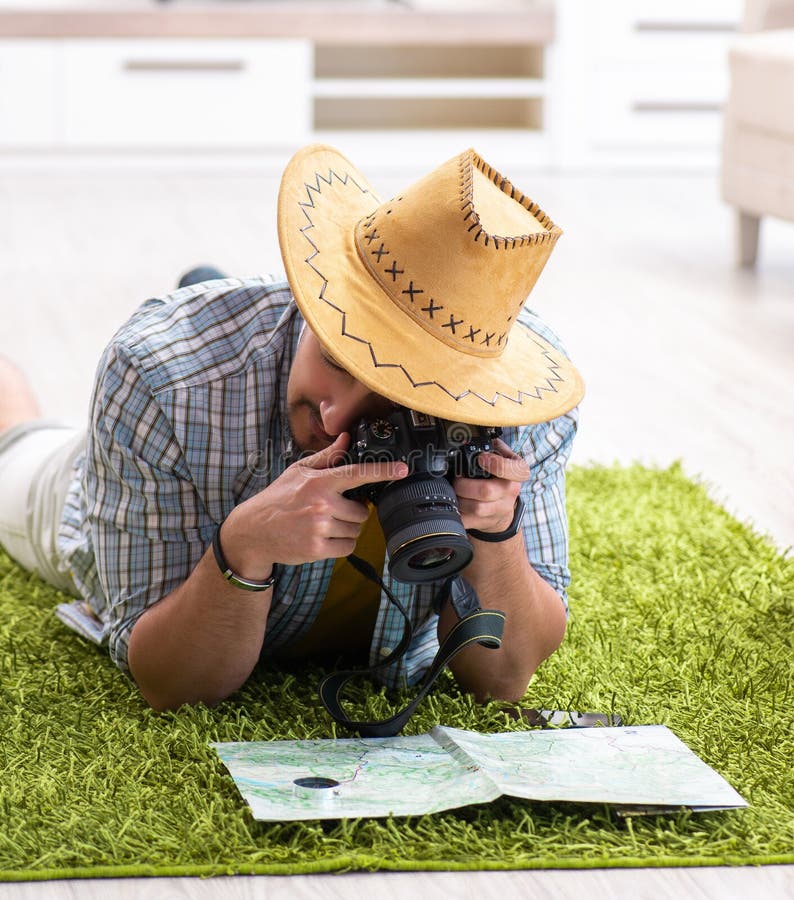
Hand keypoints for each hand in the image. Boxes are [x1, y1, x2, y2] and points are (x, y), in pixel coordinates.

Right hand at [220, 433, 407, 576]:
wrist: (253, 530)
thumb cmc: (277, 498)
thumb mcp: (297, 472)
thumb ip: (326, 458)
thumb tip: (346, 439)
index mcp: (319, 482)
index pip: (357, 473)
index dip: (383, 471)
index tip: (403, 469)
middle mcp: (321, 504)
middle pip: (362, 511)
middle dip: (353, 512)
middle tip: (334, 511)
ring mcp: (320, 527)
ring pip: (356, 530)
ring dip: (346, 529)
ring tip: (325, 524)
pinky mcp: (317, 548)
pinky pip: (347, 547)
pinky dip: (341, 545)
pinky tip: (324, 538)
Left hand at [453, 438, 528, 534]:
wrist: (502, 508)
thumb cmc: (499, 477)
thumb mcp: (503, 457)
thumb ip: (493, 446)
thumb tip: (473, 434)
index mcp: (517, 473)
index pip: (514, 470)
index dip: (495, 464)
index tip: (481, 459)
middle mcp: (511, 492)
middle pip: (486, 491)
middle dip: (464, 484)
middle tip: (457, 479)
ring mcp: (500, 510)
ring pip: (476, 508)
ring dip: (459, 498)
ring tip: (455, 491)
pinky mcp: (486, 523)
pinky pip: (467, 520)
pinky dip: (456, 512)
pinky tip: (455, 504)